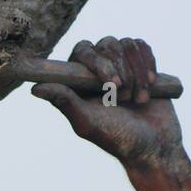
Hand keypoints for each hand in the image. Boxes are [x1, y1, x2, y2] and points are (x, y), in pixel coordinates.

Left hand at [31, 36, 184, 169]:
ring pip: (127, 44)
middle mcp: (98, 71)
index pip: (82, 51)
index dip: (98, 62)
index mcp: (80, 83)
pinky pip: (142, 47)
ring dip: (136, 72)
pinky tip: (151, 86)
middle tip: (124, 97)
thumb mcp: (88, 123)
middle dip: (120, 70)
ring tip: (139, 100)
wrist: (156, 146)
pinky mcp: (141, 65)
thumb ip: (64, 102)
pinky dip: (148, 65)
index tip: (111, 84)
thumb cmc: (120, 139)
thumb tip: (34, 88)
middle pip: (106, 45)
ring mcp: (121, 66)